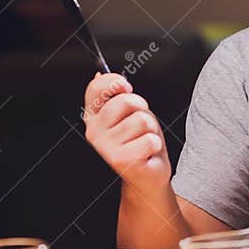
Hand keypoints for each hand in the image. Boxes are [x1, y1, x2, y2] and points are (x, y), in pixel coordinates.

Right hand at [83, 72, 170, 189]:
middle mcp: (94, 131)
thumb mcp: (128, 113)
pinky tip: (146, 152)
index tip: (126, 87)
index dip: (113, 81)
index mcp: (94, 117)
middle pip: (126, 101)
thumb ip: (115, 95)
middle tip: (140, 125)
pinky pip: (149, 139)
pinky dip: (154, 144)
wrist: (147, 174)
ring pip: (141, 120)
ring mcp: (104, 147)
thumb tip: (99, 74)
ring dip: (150, 129)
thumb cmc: (139, 141)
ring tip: (143, 140)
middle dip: (142, 109)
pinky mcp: (120, 160)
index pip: (95, 88)